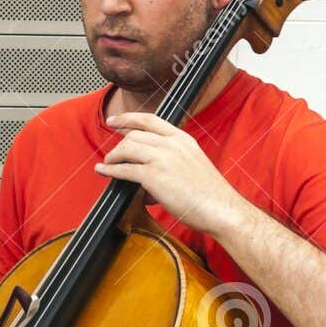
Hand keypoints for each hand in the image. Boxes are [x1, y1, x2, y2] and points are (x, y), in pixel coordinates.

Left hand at [95, 112, 239, 234]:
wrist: (220, 209)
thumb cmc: (209, 194)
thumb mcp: (193, 164)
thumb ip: (173, 158)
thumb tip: (151, 167)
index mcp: (182, 139)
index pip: (150, 120)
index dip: (128, 118)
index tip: (114, 120)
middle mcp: (172, 144)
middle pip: (135, 134)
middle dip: (118, 144)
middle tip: (111, 154)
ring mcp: (162, 158)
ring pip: (127, 148)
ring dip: (113, 157)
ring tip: (108, 165)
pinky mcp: (154, 176)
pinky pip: (124, 169)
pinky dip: (111, 170)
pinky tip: (104, 172)